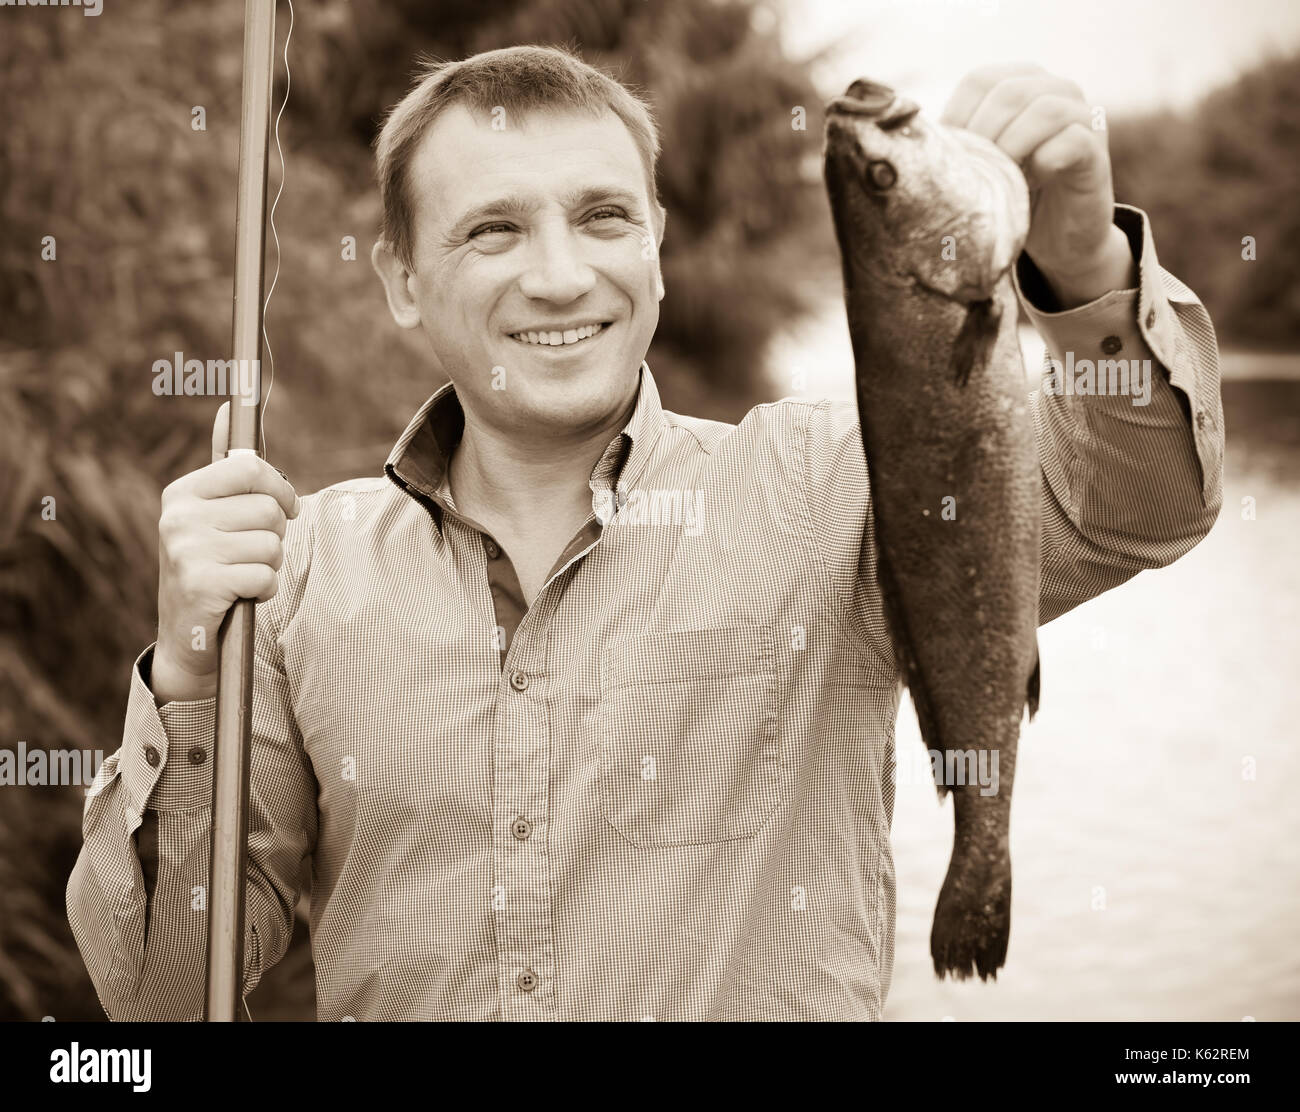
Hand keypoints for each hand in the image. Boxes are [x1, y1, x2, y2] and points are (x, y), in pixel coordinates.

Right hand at [152, 402, 298, 702]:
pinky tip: (242, 595)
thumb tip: (228, 408)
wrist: (187, 636)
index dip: (280, 489)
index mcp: (183, 492)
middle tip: (250, 554)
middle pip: (269, 509)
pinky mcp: (200, 584)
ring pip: (272, 544)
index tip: (286, 508)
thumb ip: (225, 467)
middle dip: (275, 536)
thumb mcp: (211, 514)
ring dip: (270, 565)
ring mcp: (186, 550)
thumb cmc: (210, 567)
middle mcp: (179, 517)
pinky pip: (266, 576)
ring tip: (243, 575)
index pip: (250, 467)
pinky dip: (264, 590)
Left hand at [941, 63, 1134, 307]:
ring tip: (1004, 176)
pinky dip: (1044, 162)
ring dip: (1013, 146)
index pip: (980, 79)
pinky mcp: (1096, 150)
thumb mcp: (979, 167)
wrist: (1057, 243)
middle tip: (978, 173)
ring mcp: (1082, 116)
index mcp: (1021, 84)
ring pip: (1044, 109)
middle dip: (984, 134)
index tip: (953, 159)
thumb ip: (959, 144)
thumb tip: (912, 139)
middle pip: (1010, 90)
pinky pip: (1071, 141)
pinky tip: (1032, 182)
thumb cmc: (1011, 199)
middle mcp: (1056, 90)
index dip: (959, 117)